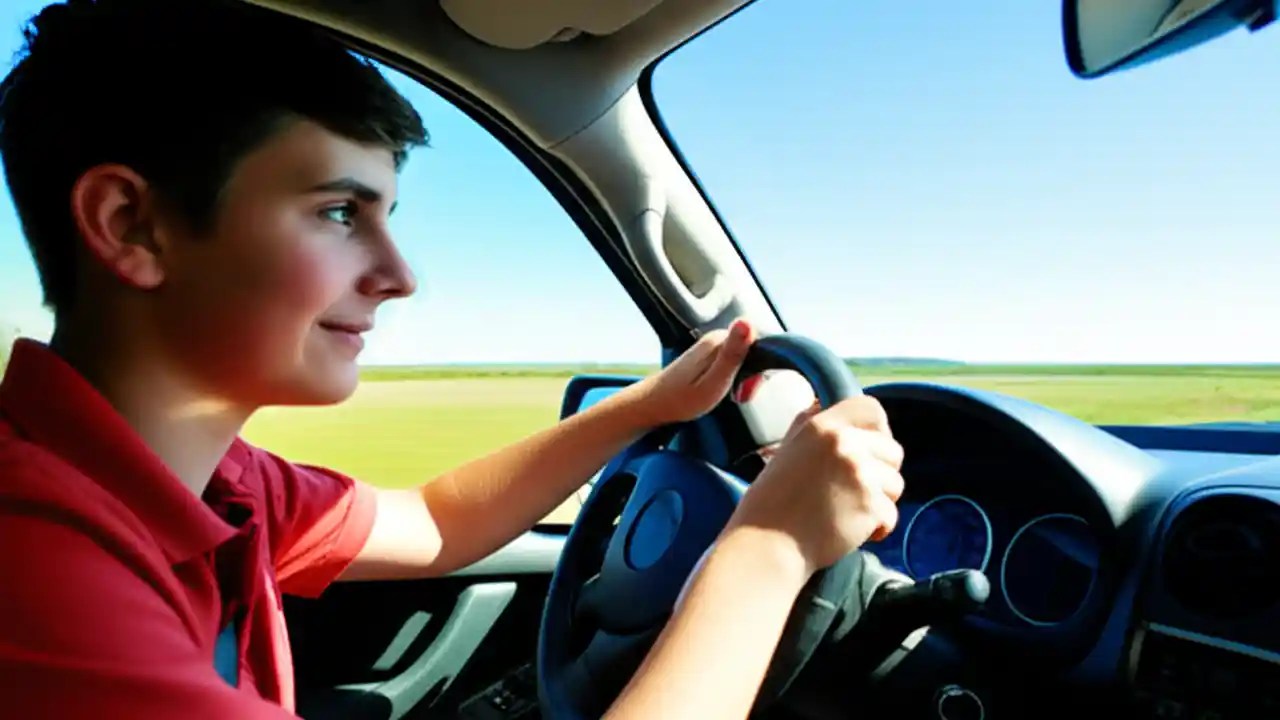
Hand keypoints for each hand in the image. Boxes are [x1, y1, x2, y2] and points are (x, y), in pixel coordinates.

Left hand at [626, 318, 756, 426]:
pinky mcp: (709, 354)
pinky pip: (734, 363)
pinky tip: (727, 390)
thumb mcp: (713, 381)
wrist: (654, 405)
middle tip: (739, 396)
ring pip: (745, 359)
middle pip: (753, 351)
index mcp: (719, 339)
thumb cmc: (682, 399)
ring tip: (733, 395)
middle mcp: (716, 337)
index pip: (760, 345)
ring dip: (745, 379)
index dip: (761, 369)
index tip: (749, 389)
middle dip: (753, 376)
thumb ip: (733, 354)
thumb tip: (747, 321)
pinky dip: (735, 378)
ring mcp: (712, 345)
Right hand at [724, 395, 903, 576]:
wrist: (769, 543)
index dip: (879, 429)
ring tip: (849, 511)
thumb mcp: (787, 448)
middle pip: (892, 450)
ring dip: (880, 501)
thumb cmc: (772, 502)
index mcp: (821, 426)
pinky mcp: (870, 505)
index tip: (871, 449)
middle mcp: (843, 444)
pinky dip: (878, 527)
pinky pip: (891, 514)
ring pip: (896, 484)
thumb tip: (823, 405)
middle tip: (855, 490)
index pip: (871, 409)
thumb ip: (811, 426)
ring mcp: (859, 474)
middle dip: (881, 472)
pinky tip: (852, 530)